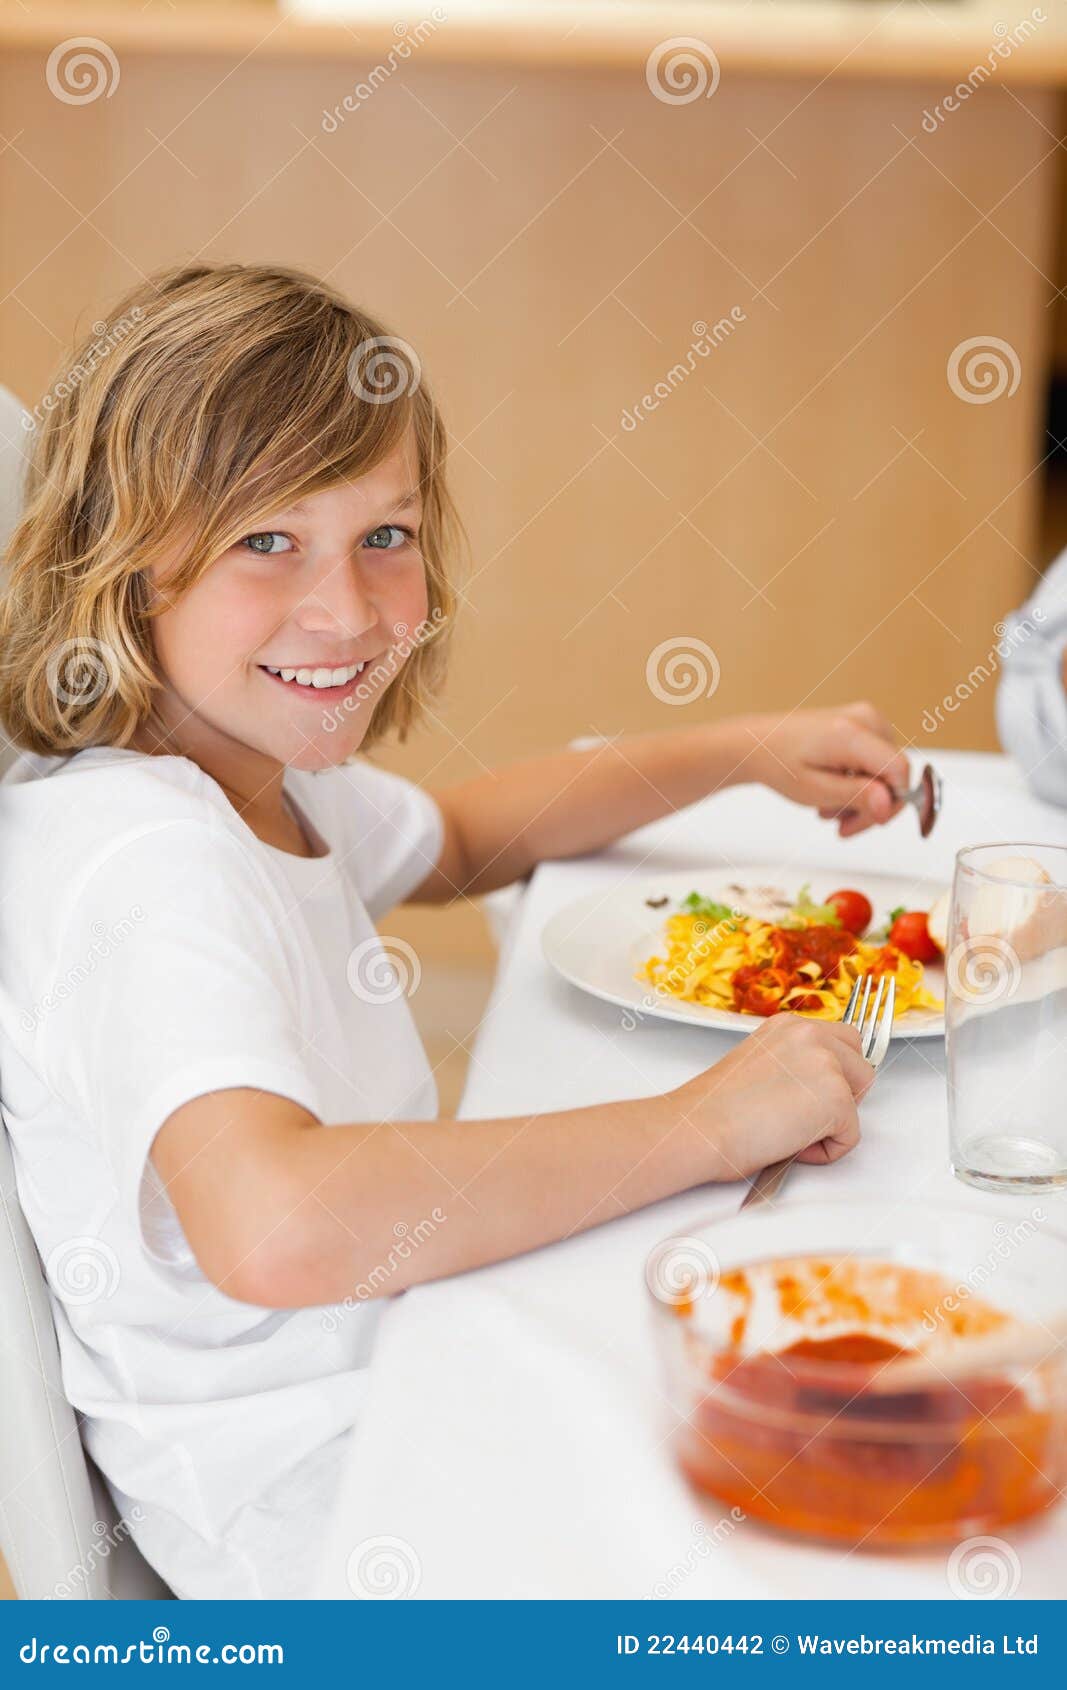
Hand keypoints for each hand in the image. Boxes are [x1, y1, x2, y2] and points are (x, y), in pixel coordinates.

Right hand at [672, 1015, 873, 1181]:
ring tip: (792, 1132)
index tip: (808, 1097)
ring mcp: (827, 1064)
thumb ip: (790, 1065)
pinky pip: (850, 1136)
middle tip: (806, 1117)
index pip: (839, 1041)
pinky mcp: (836, 1099)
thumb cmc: (714, 1110)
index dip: (830, 1075)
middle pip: (860, 1063)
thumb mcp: (756, 1065)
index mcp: (788, 1025)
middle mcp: (810, 1034)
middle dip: (844, 1094)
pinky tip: (790, 1147)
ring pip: (859, 1098)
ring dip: (834, 1122)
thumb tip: (811, 1089)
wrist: (700, 1128)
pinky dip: (826, 1152)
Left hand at [739, 701, 909, 836]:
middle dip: (873, 806)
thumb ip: (856, 796)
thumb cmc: (778, 763)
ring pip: (886, 772)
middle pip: (894, 774)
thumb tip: (890, 804)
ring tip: (829, 811)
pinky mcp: (863, 725)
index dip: (893, 801)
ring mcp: (866, 719)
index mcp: (851, 733)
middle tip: (843, 827)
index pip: (899, 770)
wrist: (757, 743)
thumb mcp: (815, 790)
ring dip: (863, 798)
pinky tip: (834, 795)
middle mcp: (865, 719)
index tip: (872, 821)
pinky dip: (859, 784)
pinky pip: (877, 763)